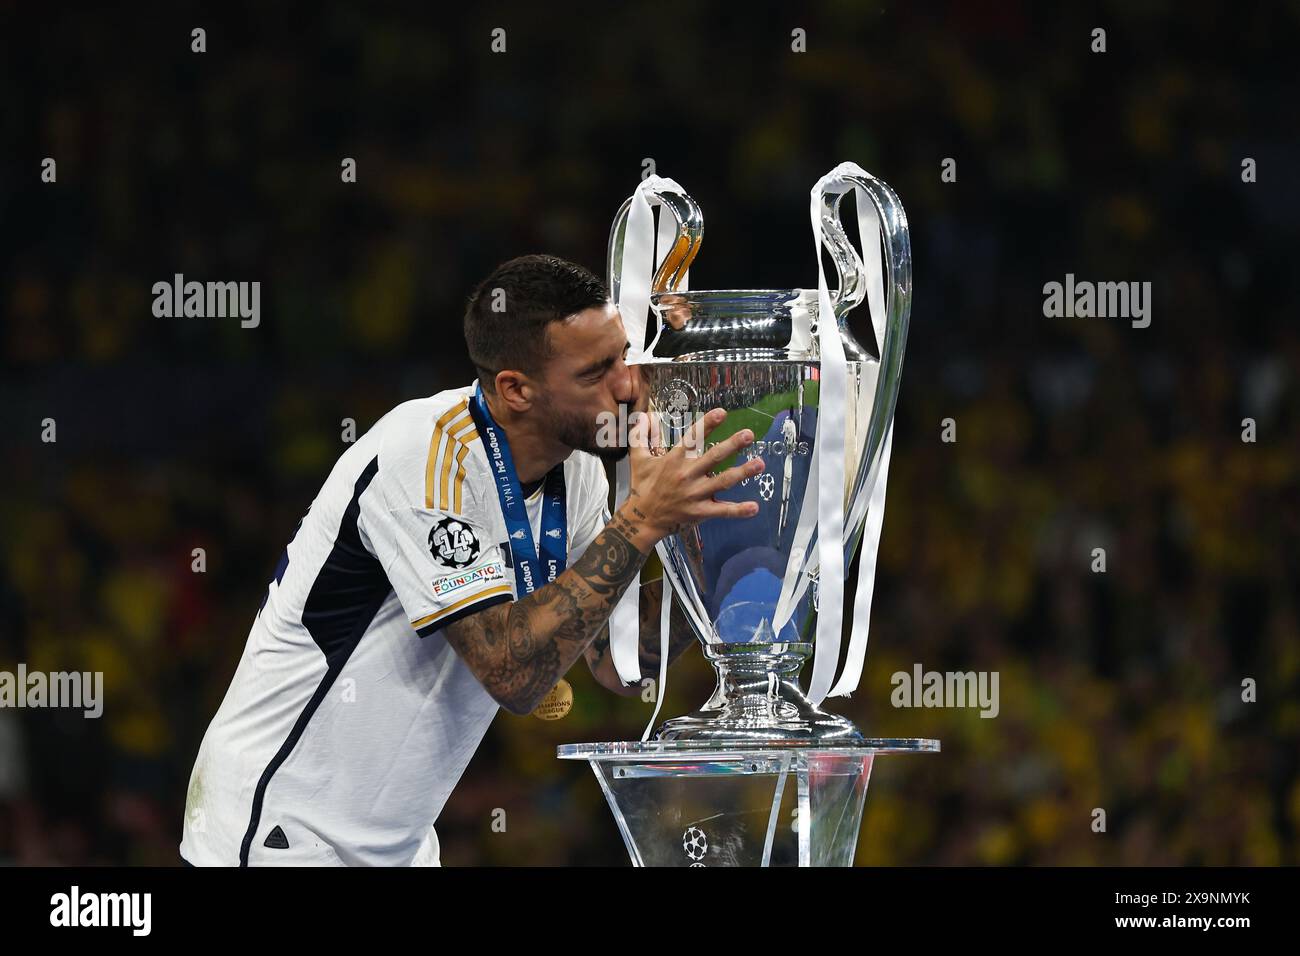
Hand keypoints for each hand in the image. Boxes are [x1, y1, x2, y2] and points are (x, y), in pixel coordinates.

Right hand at [621, 407, 764, 547]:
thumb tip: (644, 416)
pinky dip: (739, 510)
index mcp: (674, 459)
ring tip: (760, 464)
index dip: (707, 424)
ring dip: (743, 472)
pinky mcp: (700, 512)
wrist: (642, 519)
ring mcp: (695, 494)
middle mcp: (687, 475)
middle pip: (713, 457)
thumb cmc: (642, 487)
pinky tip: (755, 507)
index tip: (722, 412)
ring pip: (723, 481)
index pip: (692, 438)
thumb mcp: (638, 459)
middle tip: (749, 434)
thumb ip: (641, 436)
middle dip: (732, 445)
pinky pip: (722, 511)